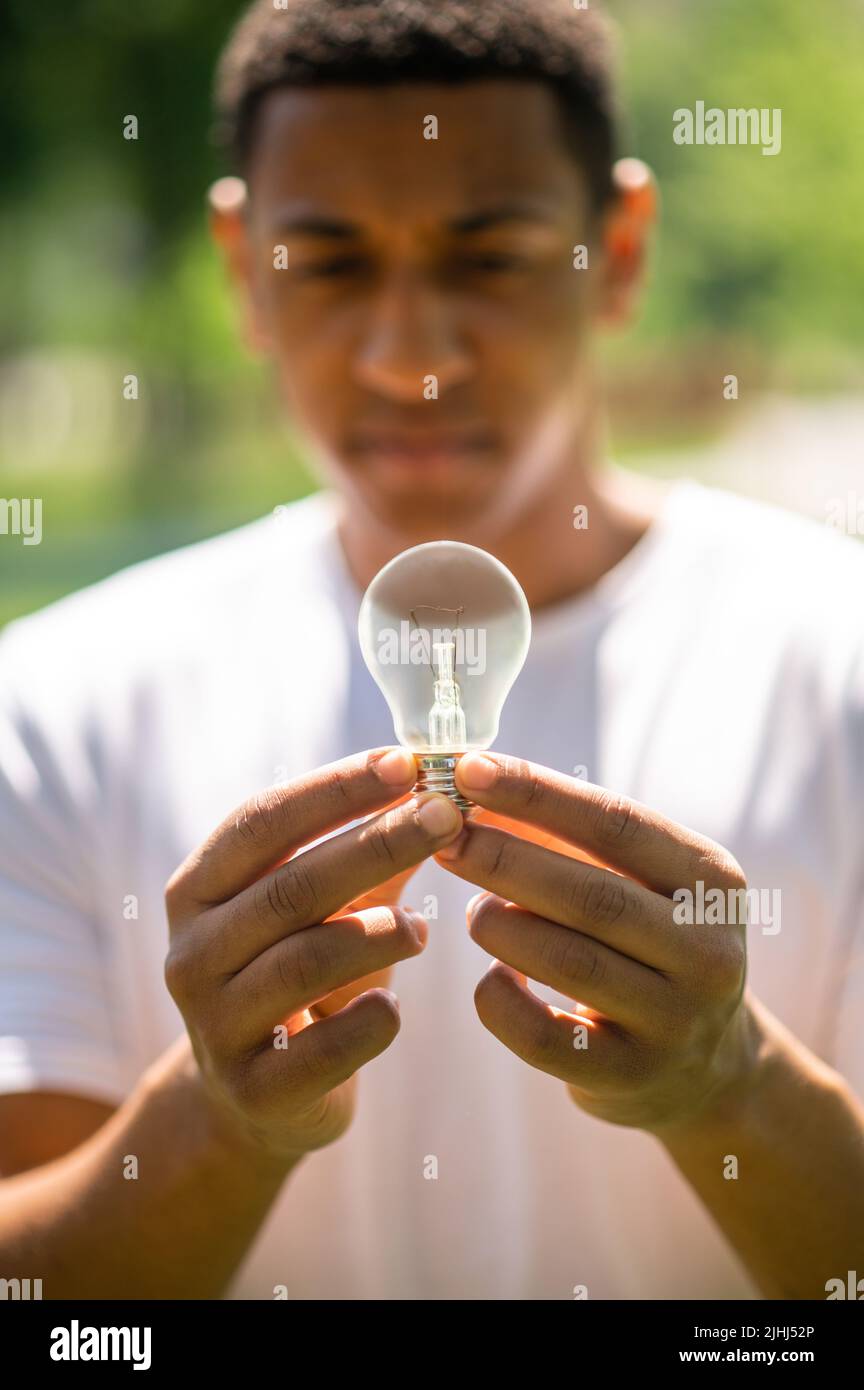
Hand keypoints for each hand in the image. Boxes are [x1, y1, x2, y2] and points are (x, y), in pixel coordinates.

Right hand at [164, 747, 462, 1163]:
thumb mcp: (320, 906)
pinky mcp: (255, 1092)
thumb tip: (443, 781)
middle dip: (376, 844)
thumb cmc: (298, 970)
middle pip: (290, 887)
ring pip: (305, 961)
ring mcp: (215, 1026)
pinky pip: (324, 1049)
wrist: (256, 1097)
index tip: (407, 762)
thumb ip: (367, 848)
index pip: (261, 822)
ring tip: (425, 929)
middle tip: (445, 818)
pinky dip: (369, 1021)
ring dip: (378, 933)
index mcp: (196, 891)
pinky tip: (393, 1007)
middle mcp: (191, 953)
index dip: (335, 788)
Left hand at [434, 751, 754, 1132]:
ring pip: (566, 961)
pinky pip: (541, 1037)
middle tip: (443, 836)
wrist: (704, 1066)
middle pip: (591, 894)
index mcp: (711, 880)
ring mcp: (675, 1020)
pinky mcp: (631, 1077)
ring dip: (500, 926)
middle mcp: (706, 949)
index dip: (536, 793)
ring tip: (476, 912)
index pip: (616, 822)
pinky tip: (494, 980)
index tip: (467, 769)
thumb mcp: (637, 883)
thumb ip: (565, 837)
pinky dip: (499, 999)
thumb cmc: (647, 944)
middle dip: (503, 858)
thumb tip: (473, 784)